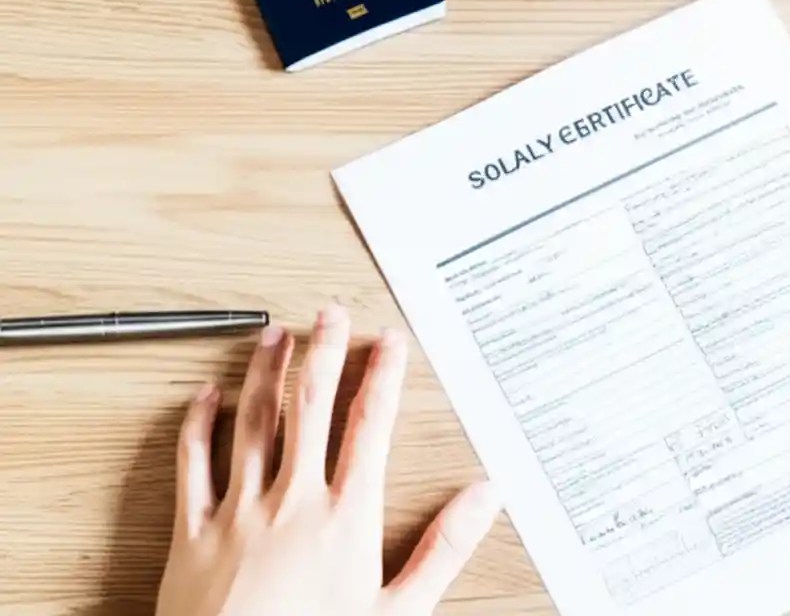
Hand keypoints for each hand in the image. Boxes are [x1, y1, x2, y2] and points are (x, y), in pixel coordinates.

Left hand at [157, 305, 502, 615]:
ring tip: (275, 335)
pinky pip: (193, 463)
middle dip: (326, 352)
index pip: (371, 426)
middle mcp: (293, 501)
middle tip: (332, 314)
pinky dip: (197, 423)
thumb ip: (442, 550)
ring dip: (266, 371)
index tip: (390, 342)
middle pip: (312, 407)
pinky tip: (205, 395)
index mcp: (347, 517)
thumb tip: (485, 498)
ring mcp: (239, 512)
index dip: (384, 376)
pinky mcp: (192, 533)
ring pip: (252, 421)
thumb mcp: (400, 611)